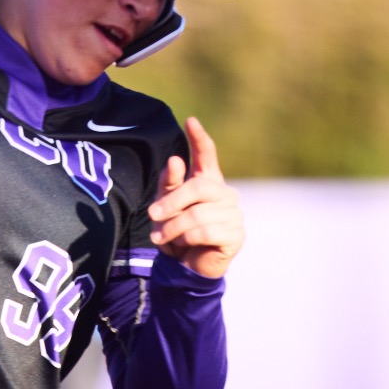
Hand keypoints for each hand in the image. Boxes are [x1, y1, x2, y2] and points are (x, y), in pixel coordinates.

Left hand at [147, 117, 241, 278]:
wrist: (186, 268)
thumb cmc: (176, 234)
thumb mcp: (166, 209)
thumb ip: (169, 186)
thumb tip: (175, 160)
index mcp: (207, 183)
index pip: (206, 156)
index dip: (199, 139)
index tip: (190, 121)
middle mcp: (224, 194)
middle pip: (198, 187)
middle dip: (171, 202)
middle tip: (153, 216)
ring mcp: (233, 214)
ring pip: (198, 214)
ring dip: (174, 228)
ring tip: (164, 237)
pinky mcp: (236, 235)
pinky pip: (206, 231)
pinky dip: (187, 239)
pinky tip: (184, 246)